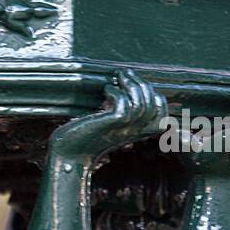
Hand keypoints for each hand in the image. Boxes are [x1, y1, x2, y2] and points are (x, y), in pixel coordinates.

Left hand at [51, 70, 169, 159]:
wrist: (68, 156)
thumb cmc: (84, 138)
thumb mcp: (109, 125)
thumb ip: (121, 113)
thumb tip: (128, 90)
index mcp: (137, 132)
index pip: (161, 112)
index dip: (155, 95)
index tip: (139, 83)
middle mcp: (133, 132)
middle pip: (153, 104)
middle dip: (142, 84)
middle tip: (127, 73)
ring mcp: (122, 129)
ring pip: (141, 103)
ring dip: (131, 84)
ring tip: (119, 75)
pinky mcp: (109, 125)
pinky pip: (123, 104)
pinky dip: (116, 92)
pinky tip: (106, 89)